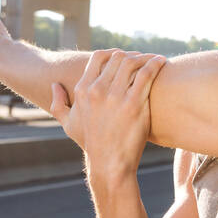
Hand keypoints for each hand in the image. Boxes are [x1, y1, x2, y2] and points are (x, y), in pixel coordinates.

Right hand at [47, 49, 167, 185]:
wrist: (109, 164)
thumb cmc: (91, 144)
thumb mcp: (68, 124)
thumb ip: (58, 103)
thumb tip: (55, 85)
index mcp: (83, 90)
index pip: (98, 57)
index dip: (114, 52)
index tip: (125, 56)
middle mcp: (97, 90)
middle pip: (118, 57)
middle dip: (132, 54)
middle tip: (144, 58)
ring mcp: (115, 96)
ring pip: (132, 62)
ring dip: (146, 57)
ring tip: (156, 59)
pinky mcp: (134, 104)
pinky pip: (146, 74)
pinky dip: (155, 64)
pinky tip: (162, 62)